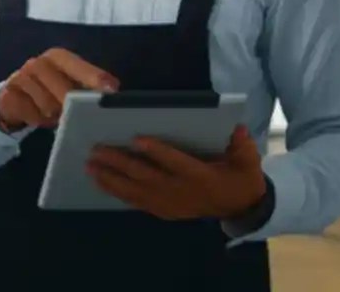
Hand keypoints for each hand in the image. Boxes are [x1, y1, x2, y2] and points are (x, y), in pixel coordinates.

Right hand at [0, 48, 119, 130]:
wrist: (14, 98)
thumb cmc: (49, 90)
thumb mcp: (69, 83)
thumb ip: (88, 86)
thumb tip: (111, 93)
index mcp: (58, 57)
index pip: (79, 66)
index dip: (95, 78)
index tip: (110, 91)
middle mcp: (38, 63)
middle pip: (63, 90)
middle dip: (73, 106)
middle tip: (80, 117)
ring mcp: (20, 78)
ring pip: (48, 105)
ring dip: (54, 116)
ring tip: (55, 116)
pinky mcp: (8, 95)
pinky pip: (31, 115)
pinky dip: (38, 120)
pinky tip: (38, 117)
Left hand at [86, 125, 266, 221]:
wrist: (239, 208)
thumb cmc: (240, 178)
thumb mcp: (248, 162)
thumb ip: (242, 146)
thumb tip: (237, 129)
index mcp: (202, 177)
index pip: (177, 163)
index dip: (158, 152)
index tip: (137, 139)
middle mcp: (182, 193)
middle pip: (147, 177)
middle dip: (121, 164)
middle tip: (98, 150)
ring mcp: (170, 205)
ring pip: (136, 192)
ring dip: (111, 179)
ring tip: (90, 167)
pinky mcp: (163, 211)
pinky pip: (136, 202)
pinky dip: (117, 193)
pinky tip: (101, 183)